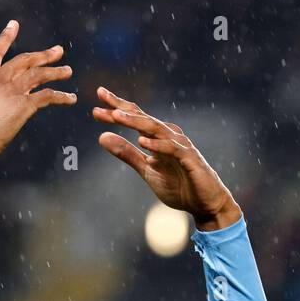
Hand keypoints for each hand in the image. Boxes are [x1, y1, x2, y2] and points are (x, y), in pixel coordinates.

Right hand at [0, 20, 76, 185]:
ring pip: (39, 74)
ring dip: (56, 72)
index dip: (6, 37)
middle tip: (58, 51)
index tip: (14, 25)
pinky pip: (48, 96)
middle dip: (43, 55)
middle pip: (25, 60)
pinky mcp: (23, 106)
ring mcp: (11, 90)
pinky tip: (70, 99)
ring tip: (67, 71)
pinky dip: (61, 96)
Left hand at [92, 87, 241, 230]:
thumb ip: (126, 153)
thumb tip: (102, 137)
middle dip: (121, 108)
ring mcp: (180, 146)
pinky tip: (143, 142)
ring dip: (136, 122)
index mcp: (157, 137)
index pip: (134, 119)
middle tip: (101, 97)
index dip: (115, 110)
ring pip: (155, 129)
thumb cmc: (178, 185)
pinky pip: (173, 149)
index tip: (95, 107)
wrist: (204, 203)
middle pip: (142, 118)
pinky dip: (158, 145)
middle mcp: (169, 136)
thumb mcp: (146, 170)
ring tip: (116, 116)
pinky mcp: (190, 159)